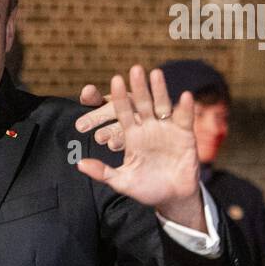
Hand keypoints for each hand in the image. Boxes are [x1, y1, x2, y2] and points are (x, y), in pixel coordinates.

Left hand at [75, 66, 202, 229]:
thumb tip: (79, 164)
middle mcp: (149, 128)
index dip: (118, 98)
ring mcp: (167, 130)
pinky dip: (184, 108)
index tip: (114, 80)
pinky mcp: (185, 135)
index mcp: (132, 136)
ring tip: (156, 73)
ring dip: (160, 90)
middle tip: (134, 68)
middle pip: (142, 103)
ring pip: (163, 105)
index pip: (123, 113)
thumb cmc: (146, 188)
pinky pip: (184, 119)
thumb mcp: (122, 181)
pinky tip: (183, 96)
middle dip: (138, 87)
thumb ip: (103, 172)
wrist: (173, 197)